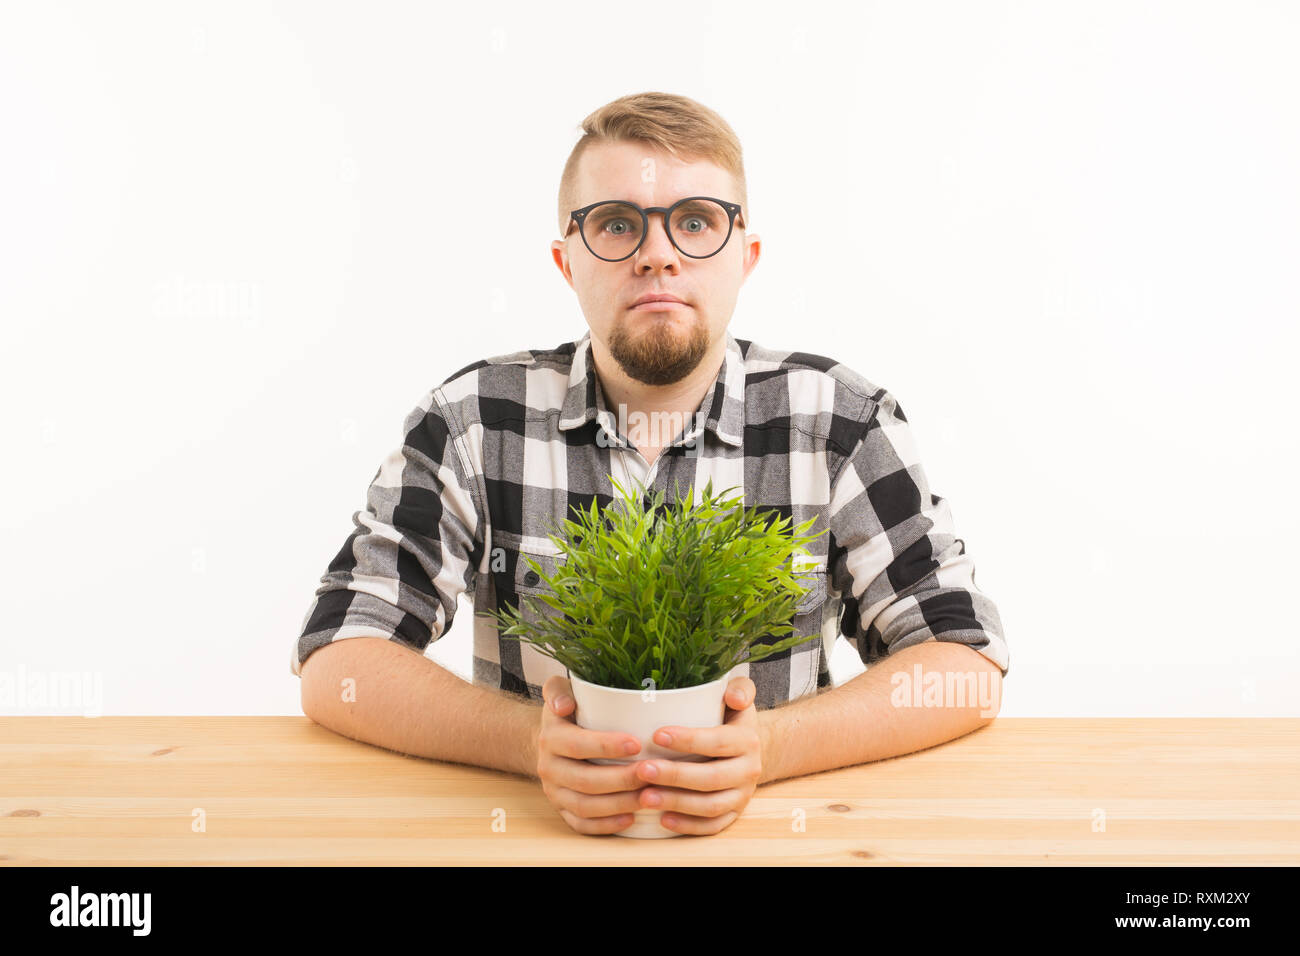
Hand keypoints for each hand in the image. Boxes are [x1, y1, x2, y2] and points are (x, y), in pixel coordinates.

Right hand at [537, 675, 646, 834]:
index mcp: (551, 738)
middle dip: (621, 779)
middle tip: (652, 773)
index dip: (607, 746)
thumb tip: (565, 705)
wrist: (547, 741)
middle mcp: (549, 768)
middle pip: (585, 780)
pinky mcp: (562, 810)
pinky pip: (582, 824)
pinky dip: (606, 825)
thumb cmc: (567, 713)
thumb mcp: (559, 691)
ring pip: (585, 806)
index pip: (577, 744)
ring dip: (619, 804)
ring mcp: (555, 792)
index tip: (637, 744)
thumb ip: (558, 690)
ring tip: (649, 797)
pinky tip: (631, 818)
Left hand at [634, 676, 761, 834]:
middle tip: (641, 770)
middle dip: (674, 775)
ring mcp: (742, 795)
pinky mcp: (734, 813)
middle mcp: (749, 770)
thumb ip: (740, 687)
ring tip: (644, 797)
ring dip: (676, 803)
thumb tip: (733, 696)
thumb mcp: (739, 696)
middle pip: (711, 778)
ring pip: (710, 806)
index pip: (717, 742)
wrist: (751, 749)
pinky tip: (662, 819)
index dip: (688, 740)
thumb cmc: (732, 718)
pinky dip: (688, 826)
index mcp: (747, 740)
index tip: (656, 735)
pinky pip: (712, 826)